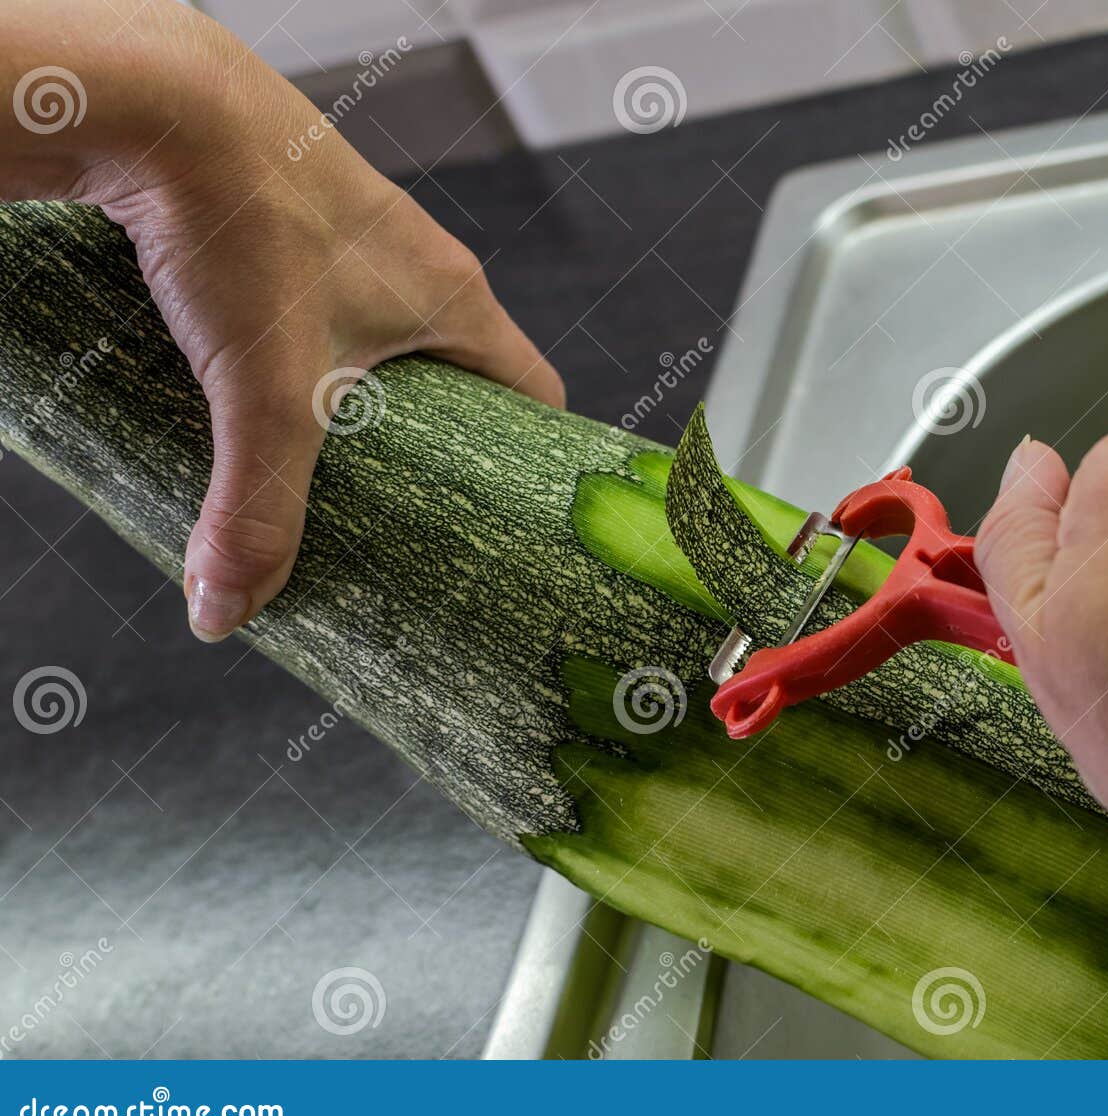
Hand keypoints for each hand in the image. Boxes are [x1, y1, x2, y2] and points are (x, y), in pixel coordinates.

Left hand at [2, 1, 561, 640]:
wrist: (159, 100)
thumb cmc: (246, 218)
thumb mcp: (265, 392)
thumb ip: (255, 508)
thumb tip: (224, 611)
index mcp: (454, 301)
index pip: (536, 395)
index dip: (533, 465)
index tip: (511, 522)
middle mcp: (418, 262)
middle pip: (461, 375)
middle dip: (437, 447)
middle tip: (402, 512)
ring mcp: (354, 234)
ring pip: (385, 336)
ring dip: (364, 397)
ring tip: (321, 458)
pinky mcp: (286, 215)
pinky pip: (322, 299)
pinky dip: (301, 346)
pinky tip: (249, 377)